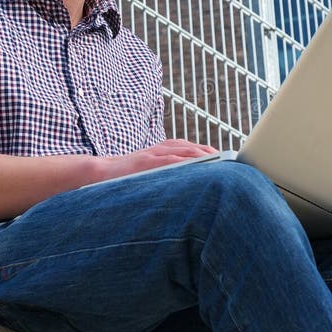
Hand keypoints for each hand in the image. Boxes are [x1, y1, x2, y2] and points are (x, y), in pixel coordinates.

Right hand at [98, 139, 217, 179]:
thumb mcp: (152, 171)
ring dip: (203, 155)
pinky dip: (184, 161)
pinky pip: (168, 160)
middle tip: (231, 162)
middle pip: (193, 148)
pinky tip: (196, 165)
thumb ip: (170, 171)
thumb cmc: (129, 176)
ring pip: (184, 151)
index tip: (228, 160)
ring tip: (220, 161)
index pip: (193, 148)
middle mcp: (161, 148)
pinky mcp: (146, 162)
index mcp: (164, 150)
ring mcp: (154, 154)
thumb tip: (192, 183)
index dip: (211, 153)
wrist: (101, 172)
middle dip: (212, 154)